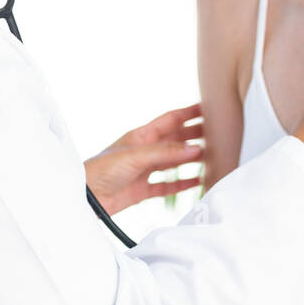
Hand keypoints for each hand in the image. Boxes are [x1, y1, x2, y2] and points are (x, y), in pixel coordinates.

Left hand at [84, 102, 204, 214]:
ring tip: (211, 156)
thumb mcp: (136, 155)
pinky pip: (167, 185)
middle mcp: (144, 151)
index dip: (188, 112)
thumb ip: (166, 153)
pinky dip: (182, 184)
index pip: (170, 119)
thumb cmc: (102, 170)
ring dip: (191, 159)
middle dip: (194, 135)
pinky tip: (196, 182)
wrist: (86, 197)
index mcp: (141, 135)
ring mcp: (144, 170)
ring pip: (173, 162)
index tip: (208, 107)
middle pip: (175, 139)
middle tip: (217, 132)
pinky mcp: (143, 190)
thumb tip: (195, 149)